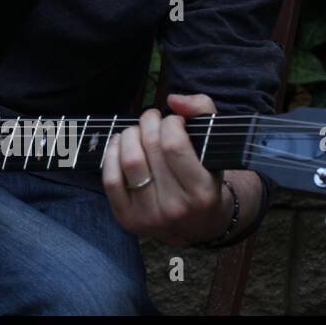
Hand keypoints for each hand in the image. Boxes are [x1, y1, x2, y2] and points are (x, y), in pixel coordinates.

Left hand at [102, 93, 228, 245]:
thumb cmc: (204, 176)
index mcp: (203, 192)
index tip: (173, 121)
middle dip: (148, 124)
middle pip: (150, 149)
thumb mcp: (214, 144)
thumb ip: (203, 111)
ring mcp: (150, 216)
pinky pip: (110, 179)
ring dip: (129, 135)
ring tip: (137, 131)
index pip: (174, 146)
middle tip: (151, 119)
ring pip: (130, 161)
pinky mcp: (127, 219)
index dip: (169, 123)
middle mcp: (176, 208)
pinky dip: (111, 154)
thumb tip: (174, 100)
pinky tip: (119, 144)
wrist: (198, 224)